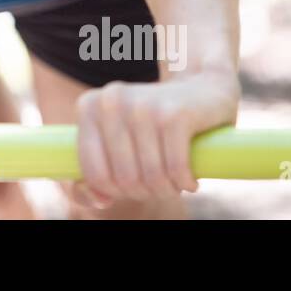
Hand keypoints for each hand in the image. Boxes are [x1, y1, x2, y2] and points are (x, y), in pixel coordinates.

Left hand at [69, 71, 239, 209]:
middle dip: (145, 192)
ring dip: (167, 191)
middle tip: (159, 187)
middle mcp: (110, 102)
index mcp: (88, 107)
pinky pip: (176, 168)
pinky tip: (190, 181)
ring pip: (151, 176)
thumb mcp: (119, 138)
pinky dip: (185, 182)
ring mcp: (142, 106)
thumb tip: (99, 201)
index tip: (131, 190)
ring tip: (174, 184)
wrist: (201, 88)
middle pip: (124, 178)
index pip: (93, 172)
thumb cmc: (153, 124)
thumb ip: (98, 172)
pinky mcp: (174, 114)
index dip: (113, 193)